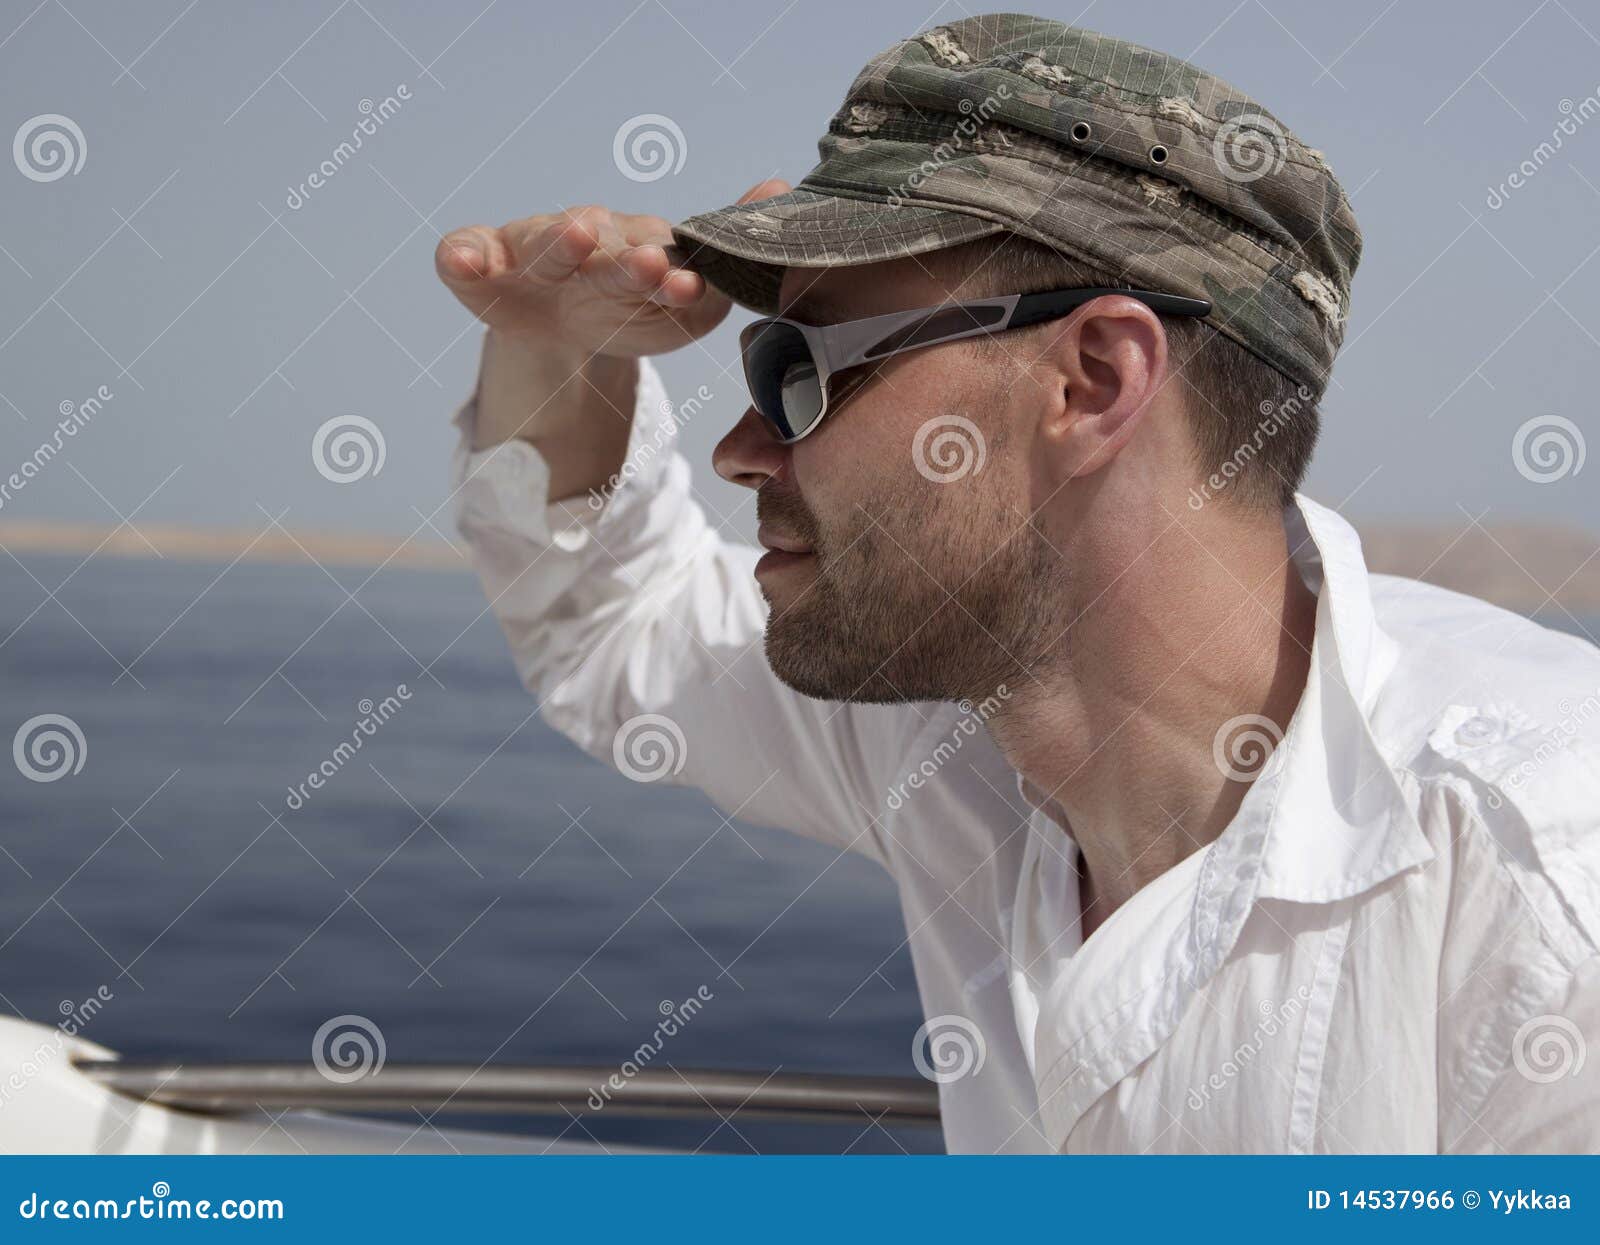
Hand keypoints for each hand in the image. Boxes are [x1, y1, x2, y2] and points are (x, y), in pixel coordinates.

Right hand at [434, 179, 790, 359]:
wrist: (559, 331)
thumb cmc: (628, 310)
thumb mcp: (686, 305)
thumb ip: (725, 267)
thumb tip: (779, 189)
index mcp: (634, 250)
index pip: (654, 255)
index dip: (667, 269)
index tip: (683, 277)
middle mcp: (586, 242)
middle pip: (603, 250)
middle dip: (619, 257)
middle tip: (642, 260)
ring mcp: (531, 254)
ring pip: (544, 245)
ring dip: (560, 242)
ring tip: (576, 235)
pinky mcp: (480, 269)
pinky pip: (465, 257)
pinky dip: (461, 255)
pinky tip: (461, 259)